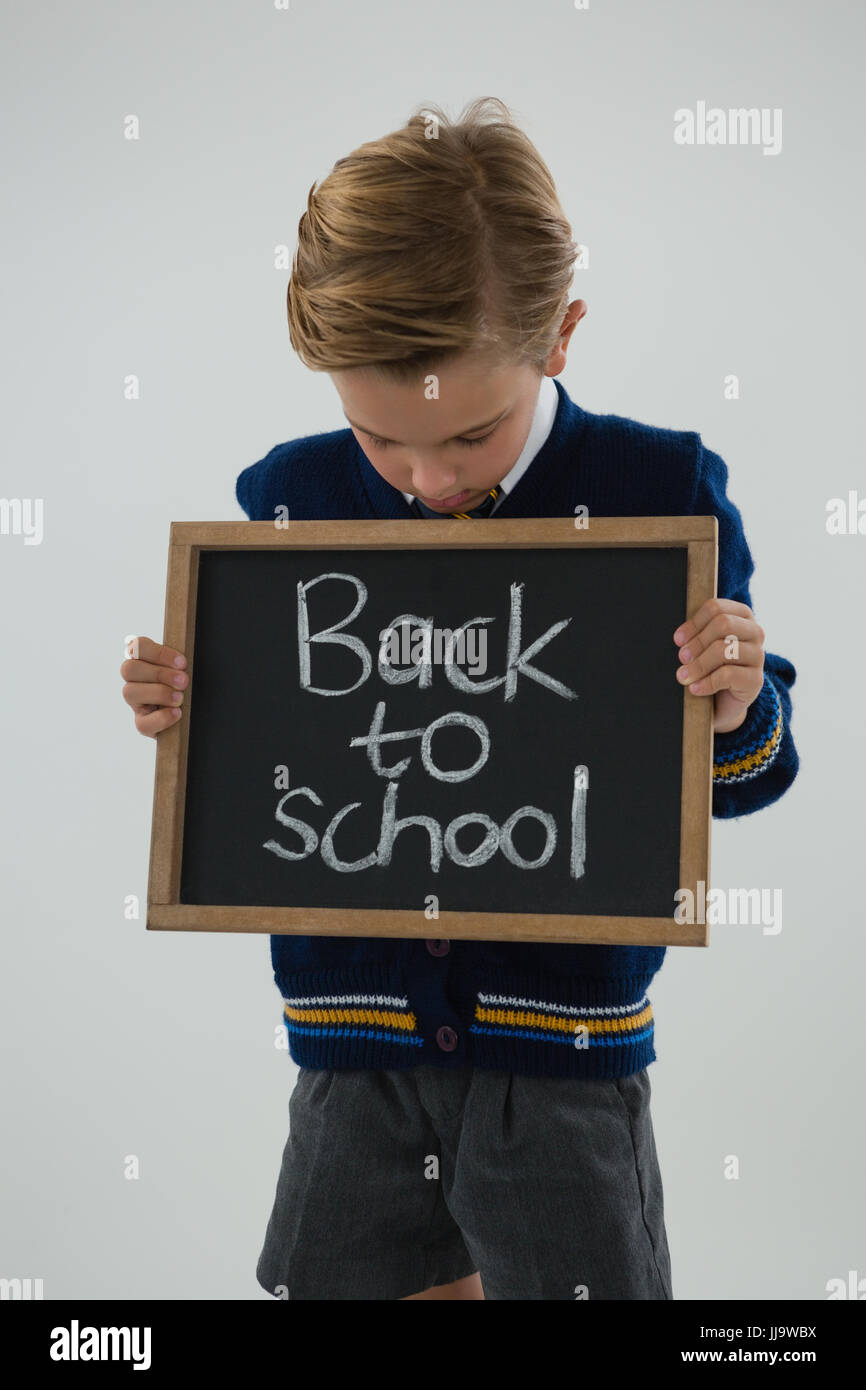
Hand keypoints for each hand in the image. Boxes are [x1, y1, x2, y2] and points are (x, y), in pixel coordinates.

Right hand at [120, 635, 188, 736]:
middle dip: (159, 674)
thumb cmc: (189, 688)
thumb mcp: (186, 671)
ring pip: (130, 692)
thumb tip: (183, 664)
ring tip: (180, 698)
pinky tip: (177, 713)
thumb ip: (180, 664)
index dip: (159, 653)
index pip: (138, 646)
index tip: (182, 663)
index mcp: (145, 660)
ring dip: (159, 693)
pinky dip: (162, 717)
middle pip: (129, 669)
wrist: (196, 717)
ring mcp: (136, 703)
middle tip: (184, 681)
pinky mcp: (142, 724)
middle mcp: (135, 680)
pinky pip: (143, 722)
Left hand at [673, 599, 764, 733]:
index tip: (678, 640)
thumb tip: (680, 638)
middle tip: (682, 658)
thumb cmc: (710, 667)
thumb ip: (696, 635)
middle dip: (697, 642)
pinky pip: (728, 675)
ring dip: (698, 665)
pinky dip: (706, 682)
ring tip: (683, 676)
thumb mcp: (703, 646)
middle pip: (723, 624)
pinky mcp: (756, 679)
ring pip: (724, 650)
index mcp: (741, 615)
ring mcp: (758, 655)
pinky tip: (695, 688)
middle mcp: (754, 632)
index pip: (716, 608)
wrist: (724, 701)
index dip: (694, 623)